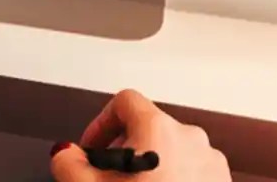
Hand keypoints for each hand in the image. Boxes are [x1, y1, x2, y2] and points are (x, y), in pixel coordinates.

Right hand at [51, 89, 229, 181]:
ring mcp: (212, 163)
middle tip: (111, 181)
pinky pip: (193, 173)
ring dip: (152, 170)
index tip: (94, 149)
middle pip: (149, 128)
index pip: (125, 102)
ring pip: (173, 153)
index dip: (101, 123)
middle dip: (126, 151)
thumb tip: (65, 154)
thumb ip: (68, 164)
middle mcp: (190, 139)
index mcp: (159, 129)